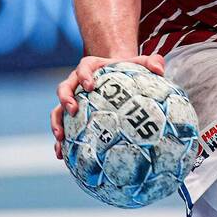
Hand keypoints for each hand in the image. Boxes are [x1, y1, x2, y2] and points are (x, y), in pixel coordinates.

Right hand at [50, 54, 167, 159]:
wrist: (116, 76)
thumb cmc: (127, 70)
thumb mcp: (140, 63)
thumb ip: (152, 62)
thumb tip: (160, 70)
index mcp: (90, 67)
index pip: (83, 68)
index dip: (84, 76)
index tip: (90, 86)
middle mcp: (76, 82)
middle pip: (65, 88)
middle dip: (66, 99)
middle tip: (72, 110)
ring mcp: (72, 99)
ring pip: (58, 110)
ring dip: (56, 123)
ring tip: (61, 138)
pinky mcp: (71, 114)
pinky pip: (62, 126)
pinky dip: (60, 140)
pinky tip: (60, 154)